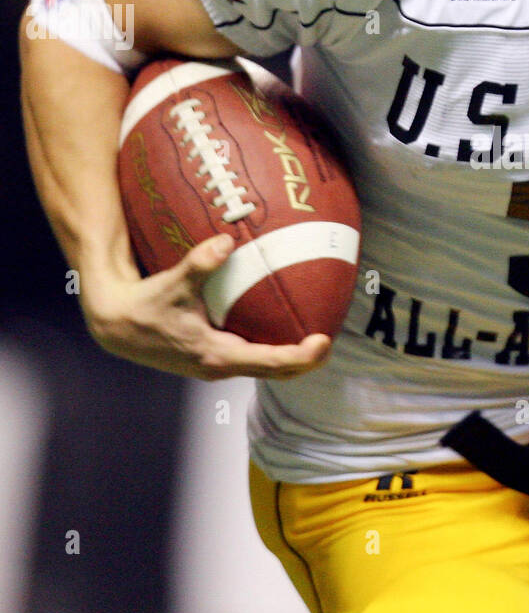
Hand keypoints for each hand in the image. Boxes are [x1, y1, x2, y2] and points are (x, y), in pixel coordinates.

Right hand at [83, 235, 331, 382]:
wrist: (114, 324)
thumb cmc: (142, 305)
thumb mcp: (170, 284)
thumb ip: (199, 264)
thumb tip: (226, 240)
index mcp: (217, 356)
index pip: (272, 362)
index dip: (302, 355)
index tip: (324, 341)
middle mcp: (220, 367)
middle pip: (276, 372)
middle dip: (306, 361)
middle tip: (330, 340)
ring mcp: (216, 366)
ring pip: (265, 368)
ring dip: (291, 358)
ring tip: (315, 335)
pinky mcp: (211, 358)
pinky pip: (251, 357)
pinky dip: (272, 348)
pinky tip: (281, 325)